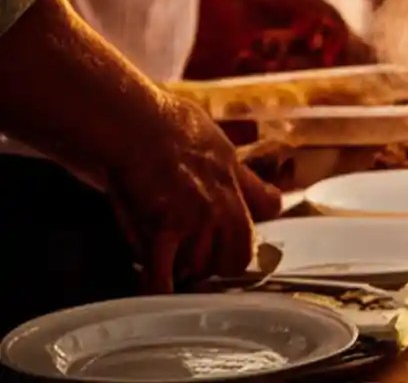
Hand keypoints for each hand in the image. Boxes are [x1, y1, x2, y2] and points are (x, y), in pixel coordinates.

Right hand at [105, 96, 281, 292]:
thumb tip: (239, 173)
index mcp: (236, 179)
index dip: (255, 220)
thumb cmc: (164, 122)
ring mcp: (194, 221)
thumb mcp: (213, 139)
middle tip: (199, 260)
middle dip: (219, 263)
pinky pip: (162, 277)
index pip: (269, 208)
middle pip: (237, 256)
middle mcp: (223, 205)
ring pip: (199, 268)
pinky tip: (152, 292)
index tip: (239, 234)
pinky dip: (157, 289)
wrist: (131, 124)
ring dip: (183, 271)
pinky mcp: (161, 232)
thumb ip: (232, 167)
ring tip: (167, 263)